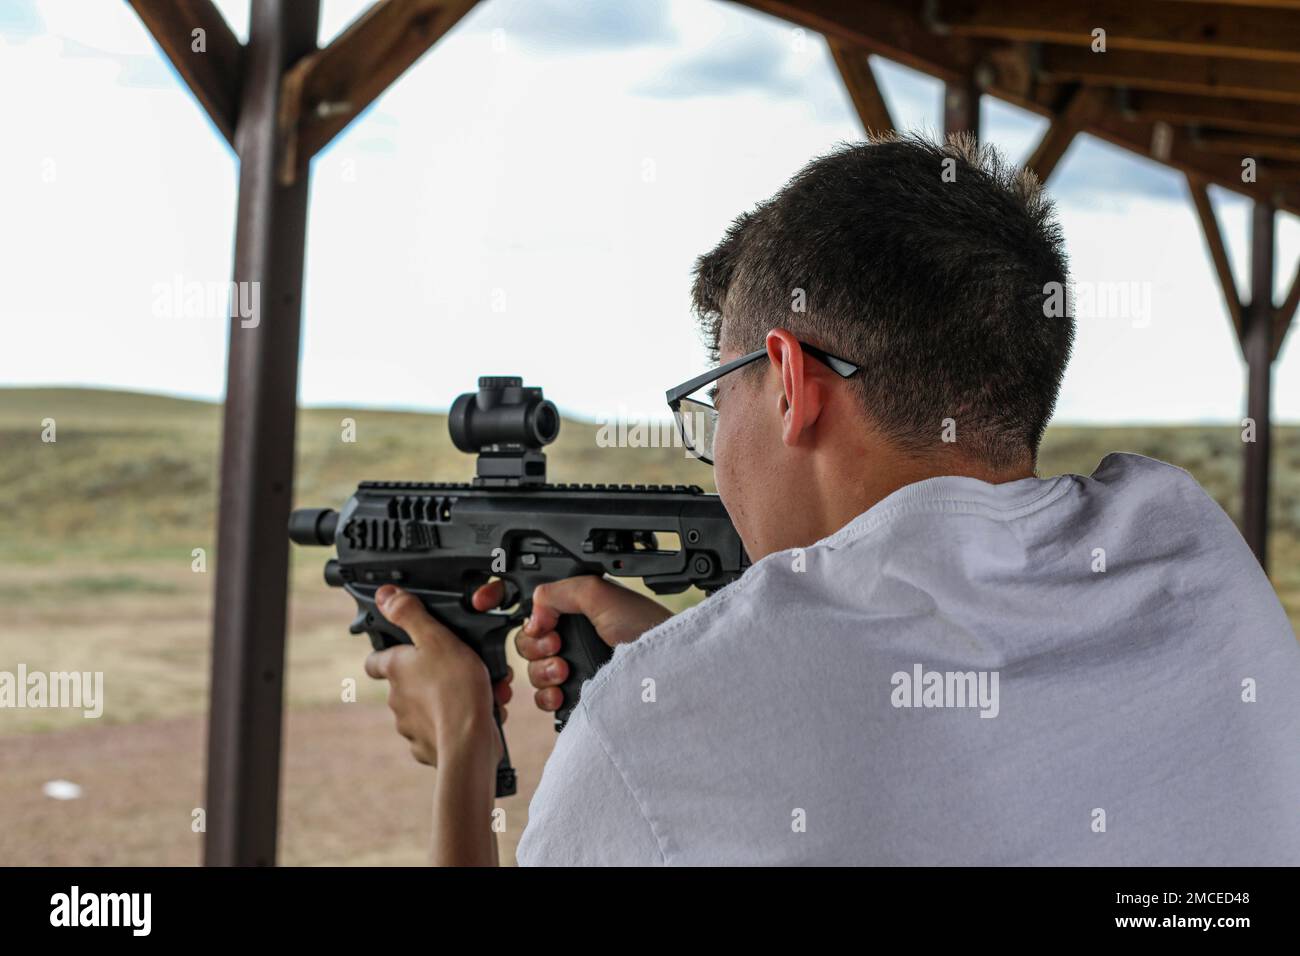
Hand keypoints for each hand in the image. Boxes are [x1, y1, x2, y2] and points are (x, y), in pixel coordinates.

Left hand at [363, 585, 512, 771]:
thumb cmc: (456, 688)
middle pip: (409, 683)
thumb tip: (385, 595)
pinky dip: (454, 724)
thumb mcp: (437, 638)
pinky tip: (477, 715)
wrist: (468, 741)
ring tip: (479, 693)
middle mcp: (396, 698)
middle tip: (462, 671)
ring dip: (449, 699)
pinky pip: (439, 731)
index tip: (402, 650)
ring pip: (428, 707)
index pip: (375, 660)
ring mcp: (409, 725)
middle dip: (434, 676)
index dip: (386, 652)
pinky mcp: (427, 747)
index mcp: (395, 669)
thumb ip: (410, 614)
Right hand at [473, 575, 671, 713]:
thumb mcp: (601, 593)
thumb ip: (560, 589)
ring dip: (542, 670)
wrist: (666, 675)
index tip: (484, 602)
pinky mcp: (575, 699)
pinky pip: (543, 699)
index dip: (501, 599)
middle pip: (524, 639)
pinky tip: (563, 691)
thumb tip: (534, 607)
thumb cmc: (647, 630)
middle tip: (556, 643)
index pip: (530, 603)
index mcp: (576, 608)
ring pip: (531, 670)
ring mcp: (573, 669)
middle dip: (535, 642)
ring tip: (566, 669)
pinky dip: (547, 696)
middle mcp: (572, 637)